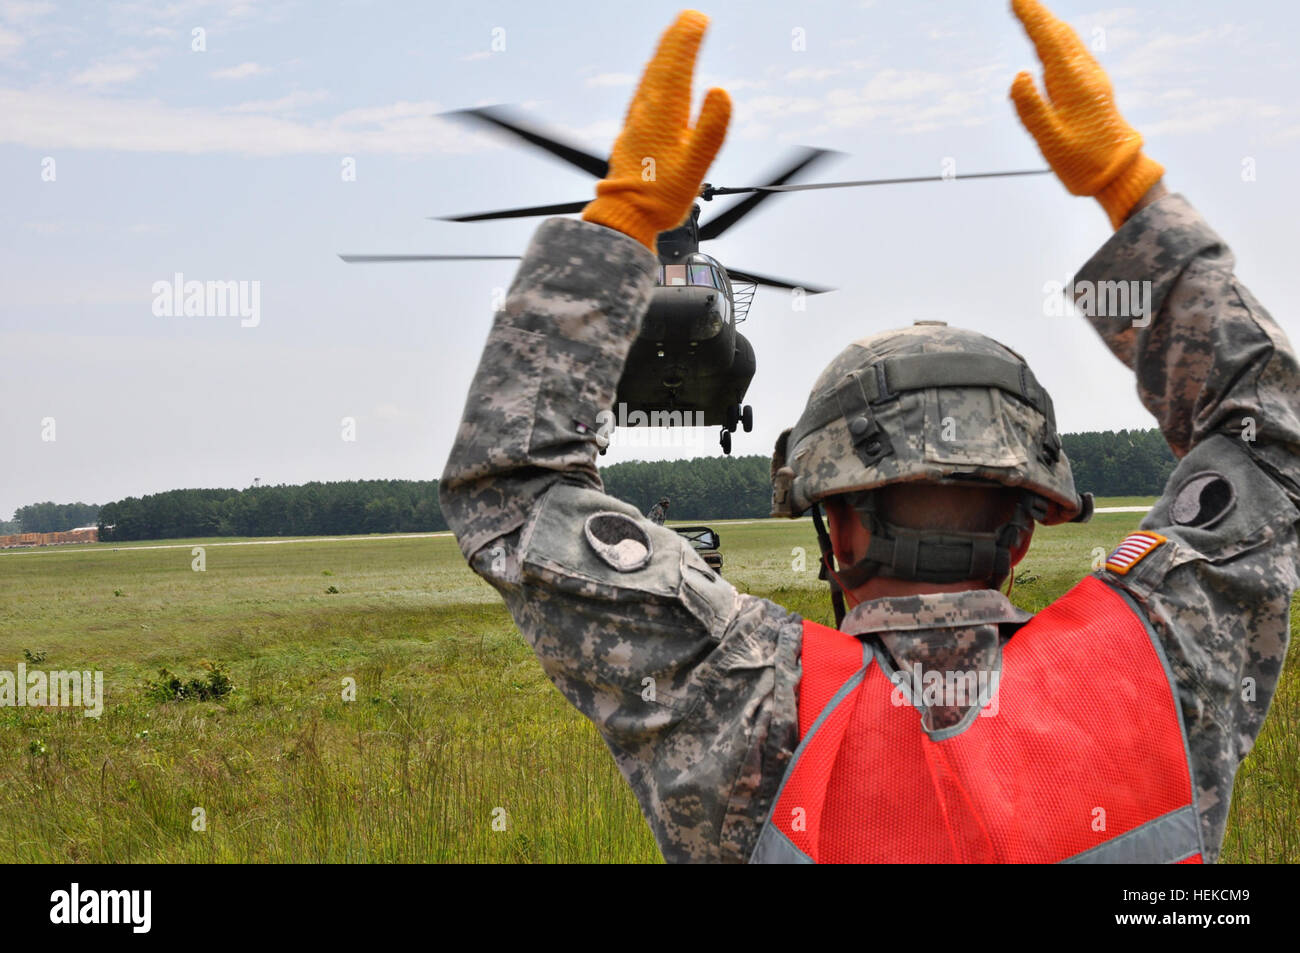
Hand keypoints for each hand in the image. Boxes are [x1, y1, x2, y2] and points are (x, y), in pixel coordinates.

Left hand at [581, 10, 730, 249]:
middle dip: (677, 38)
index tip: (699, 19)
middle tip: (691, 17)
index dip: (689, 40)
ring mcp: (636, 121)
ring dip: (664, 52)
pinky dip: (654, 74)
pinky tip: (655, 78)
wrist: (625, 217)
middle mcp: (647, 111)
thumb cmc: (660, 197)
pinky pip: (644, 92)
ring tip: (674, 35)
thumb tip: (720, 90)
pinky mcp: (632, 132)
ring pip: (651, 76)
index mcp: (665, 115)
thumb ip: (710, 129)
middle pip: (662, 64)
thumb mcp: (695, 168)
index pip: (678, 66)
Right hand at [1009, 0, 1163, 227]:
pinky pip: (1076, 52)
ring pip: (1070, 41)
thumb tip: (1019, 74)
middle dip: (1039, 14)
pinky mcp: (1095, 88)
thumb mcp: (1050, 140)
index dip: (1031, 17)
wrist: (1120, 172)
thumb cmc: (1082, 160)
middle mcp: (1085, 74)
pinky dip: (1061, 38)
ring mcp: (1093, 79)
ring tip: (1034, 12)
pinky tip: (1057, 40)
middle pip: (1060, 34)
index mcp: (1072, 83)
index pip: (1047, 40)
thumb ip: (1031, 107)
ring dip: (1050, 23)